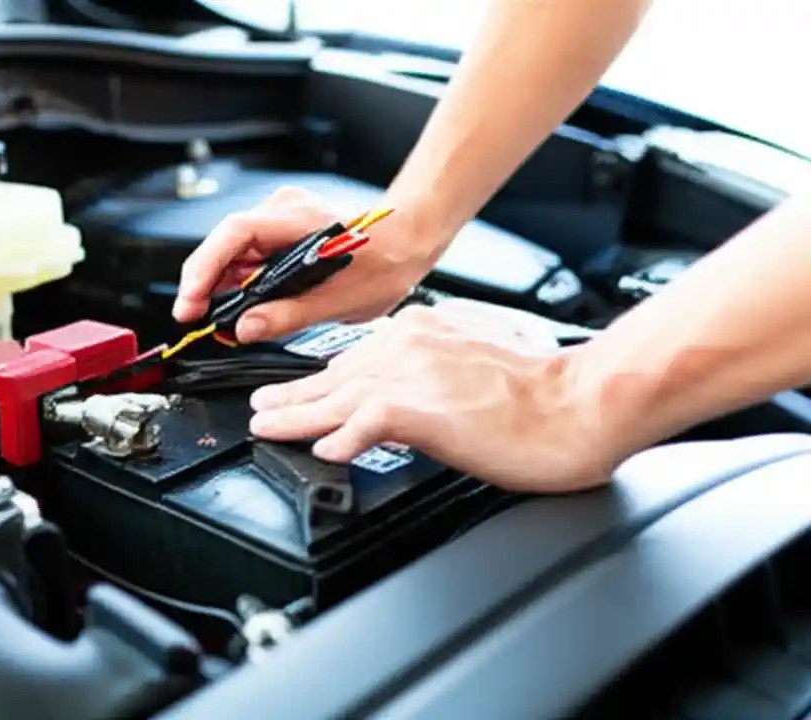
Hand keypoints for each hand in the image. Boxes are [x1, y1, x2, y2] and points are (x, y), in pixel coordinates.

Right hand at [173, 186, 445, 342]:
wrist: (408, 241)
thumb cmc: (385, 261)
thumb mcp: (340, 301)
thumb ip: (289, 316)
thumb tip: (245, 329)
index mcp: (298, 220)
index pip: (233, 235)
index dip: (204, 269)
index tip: (190, 302)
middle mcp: (283, 211)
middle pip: (224, 244)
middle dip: (204, 283)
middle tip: (195, 319)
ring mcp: (280, 218)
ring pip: (232, 251)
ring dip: (220, 285)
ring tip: (218, 319)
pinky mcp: (281, 231)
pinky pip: (248, 254)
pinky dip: (238, 280)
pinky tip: (241, 305)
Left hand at [248, 305, 615, 492]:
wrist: (581, 403)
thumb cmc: (542, 391)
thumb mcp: (471, 361)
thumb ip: (430, 370)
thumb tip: (404, 398)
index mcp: (422, 328)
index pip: (355, 357)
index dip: (320, 379)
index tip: (297, 391)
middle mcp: (409, 343)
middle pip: (335, 375)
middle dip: (293, 397)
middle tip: (261, 411)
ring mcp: (412, 373)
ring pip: (337, 397)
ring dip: (296, 416)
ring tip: (267, 428)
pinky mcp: (421, 407)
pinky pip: (366, 423)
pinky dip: (343, 437)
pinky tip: (325, 449)